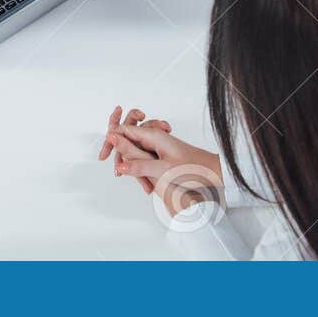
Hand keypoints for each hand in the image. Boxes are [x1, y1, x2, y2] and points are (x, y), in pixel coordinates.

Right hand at [101, 108, 222, 217]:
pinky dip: (142, 170)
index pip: (123, 130)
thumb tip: (119, 163)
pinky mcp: (161, 154)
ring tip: (142, 186)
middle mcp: (154, 136)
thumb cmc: (194, 168)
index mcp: (153, 134)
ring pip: (135, 152)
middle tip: (117, 173)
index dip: (111, 141)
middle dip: (120, 156)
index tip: (103, 156)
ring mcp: (158, 145)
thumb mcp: (163, 170)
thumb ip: (139, 165)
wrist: (214, 173)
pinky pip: (144, 158)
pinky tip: (147, 185)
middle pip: (127, 140)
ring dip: (133, 167)